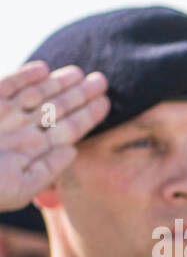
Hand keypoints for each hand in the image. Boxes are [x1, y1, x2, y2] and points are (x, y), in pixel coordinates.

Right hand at [0, 61, 108, 210]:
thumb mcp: (22, 187)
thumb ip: (49, 169)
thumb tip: (73, 150)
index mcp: (36, 150)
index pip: (68, 130)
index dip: (87, 116)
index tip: (106, 104)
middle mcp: (23, 129)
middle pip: (57, 107)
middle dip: (80, 94)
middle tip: (102, 81)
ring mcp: (5, 113)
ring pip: (37, 93)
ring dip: (58, 82)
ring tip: (81, 73)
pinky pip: (9, 85)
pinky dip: (24, 76)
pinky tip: (44, 69)